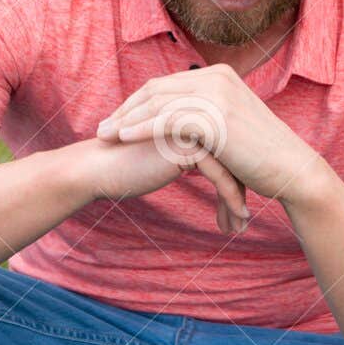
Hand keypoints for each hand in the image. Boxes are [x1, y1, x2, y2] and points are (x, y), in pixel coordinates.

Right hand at [72, 136, 250, 234]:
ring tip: (241, 227)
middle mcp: (199, 119)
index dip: (237, 180)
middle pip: (233, 158)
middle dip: (242, 191)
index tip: (241, 209)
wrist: (98, 167)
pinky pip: (221, 176)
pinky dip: (231, 200)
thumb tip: (218, 174)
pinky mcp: (190, 146)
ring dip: (238, 200)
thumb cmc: (127, 167)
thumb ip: (190, 158)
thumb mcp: (167, 159)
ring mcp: (196, 130)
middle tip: (245, 221)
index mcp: (196, 117)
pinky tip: (236, 219)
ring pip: (231, 167)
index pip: (229, 150)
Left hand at [94, 64, 329, 208]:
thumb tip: (184, 123)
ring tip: (105, 136)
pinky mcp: (215, 117)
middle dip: (125, 109)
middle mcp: (216, 77)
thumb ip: (208, 113)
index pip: (166, 84)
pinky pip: (167, 120)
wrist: (290, 167)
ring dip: (126, 120)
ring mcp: (216, 95)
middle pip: (157, 89)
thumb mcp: (232, 123)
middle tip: (102, 129)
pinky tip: (123, 139)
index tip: (116, 121)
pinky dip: (141, 128)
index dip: (137, 102)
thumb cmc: (261, 153)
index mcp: (218, 74)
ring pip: (158, 103)